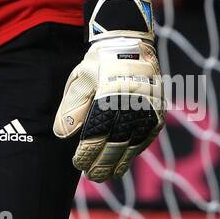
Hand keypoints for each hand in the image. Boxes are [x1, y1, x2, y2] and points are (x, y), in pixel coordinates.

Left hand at [53, 0, 165, 181]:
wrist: (130, 42)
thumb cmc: (100, 62)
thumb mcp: (80, 79)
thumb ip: (71, 106)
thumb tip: (61, 134)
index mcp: (109, 97)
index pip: (96, 133)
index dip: (87, 152)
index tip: (78, 163)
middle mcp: (131, 105)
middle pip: (116, 143)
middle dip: (103, 162)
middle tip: (92, 176)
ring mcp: (147, 108)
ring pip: (133, 143)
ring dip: (120, 162)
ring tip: (108, 175)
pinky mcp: (157, 110)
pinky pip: (146, 136)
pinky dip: (135, 149)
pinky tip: (125, 159)